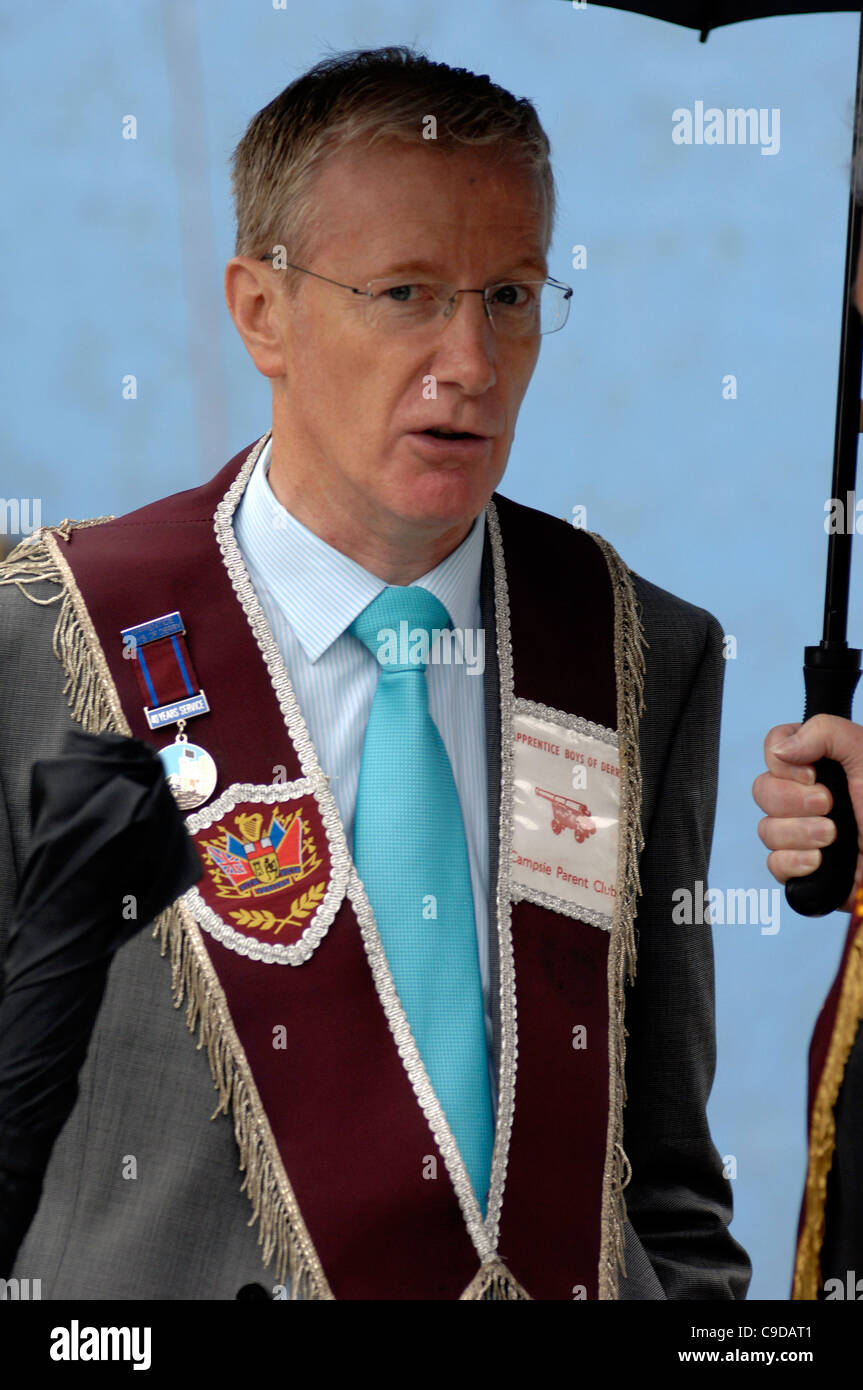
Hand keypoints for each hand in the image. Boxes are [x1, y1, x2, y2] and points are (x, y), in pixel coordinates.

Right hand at [752, 715, 862, 912]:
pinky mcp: (802, 866)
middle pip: (762, 790)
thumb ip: (825, 732)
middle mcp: (807, 795)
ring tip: (831, 837)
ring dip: (798, 833)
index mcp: (821, 764)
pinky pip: (774, 864)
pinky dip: (794, 863)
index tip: (813, 776)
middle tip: (829, 806)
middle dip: (793, 802)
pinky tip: (819, 861)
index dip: (785, 765)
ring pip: (766, 829)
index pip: (774, 748)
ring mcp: (802, 831)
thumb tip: (780, 749)